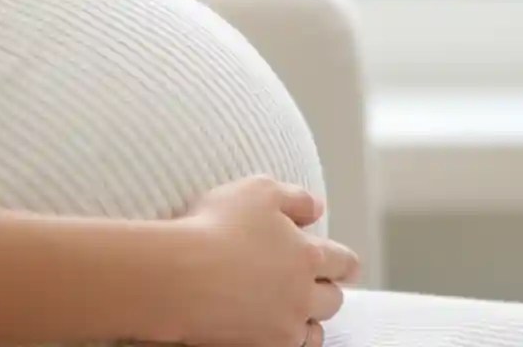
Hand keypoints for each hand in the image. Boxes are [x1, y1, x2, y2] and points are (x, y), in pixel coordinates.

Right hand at [164, 176, 358, 346]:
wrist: (176, 276)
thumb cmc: (215, 226)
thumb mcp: (259, 191)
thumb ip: (295, 198)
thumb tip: (317, 210)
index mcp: (308, 256)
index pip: (343, 263)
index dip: (344, 263)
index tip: (346, 266)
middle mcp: (303, 296)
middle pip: (332, 301)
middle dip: (327, 292)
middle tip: (319, 288)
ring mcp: (281, 327)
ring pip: (313, 333)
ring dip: (309, 322)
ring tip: (298, 316)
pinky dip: (287, 342)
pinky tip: (274, 333)